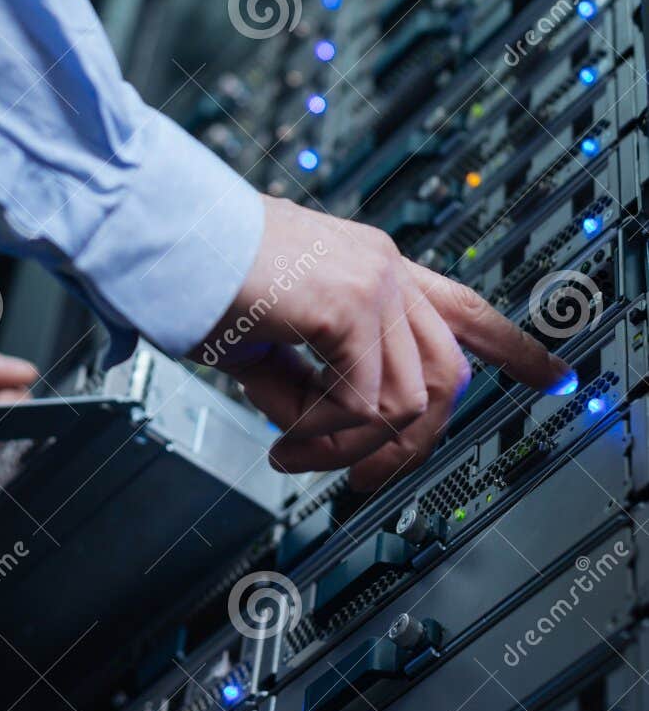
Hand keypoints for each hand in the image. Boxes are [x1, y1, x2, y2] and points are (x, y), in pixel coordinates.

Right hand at [195, 196, 568, 492]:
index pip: (465, 304)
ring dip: (355, 449)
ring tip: (299, 456)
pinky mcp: (346, 305)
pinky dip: (326, 440)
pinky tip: (287, 444)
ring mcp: (371, 283)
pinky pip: (365, 405)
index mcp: (371, 264)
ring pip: (410, 401)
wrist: (159, 231)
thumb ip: (308, 380)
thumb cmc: (195, 271)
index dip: (516, 347)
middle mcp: (382, 267)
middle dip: (416, 443)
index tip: (551, 377)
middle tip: (365, 479)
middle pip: (451, 373)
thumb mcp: (268, 336)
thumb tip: (320, 435)